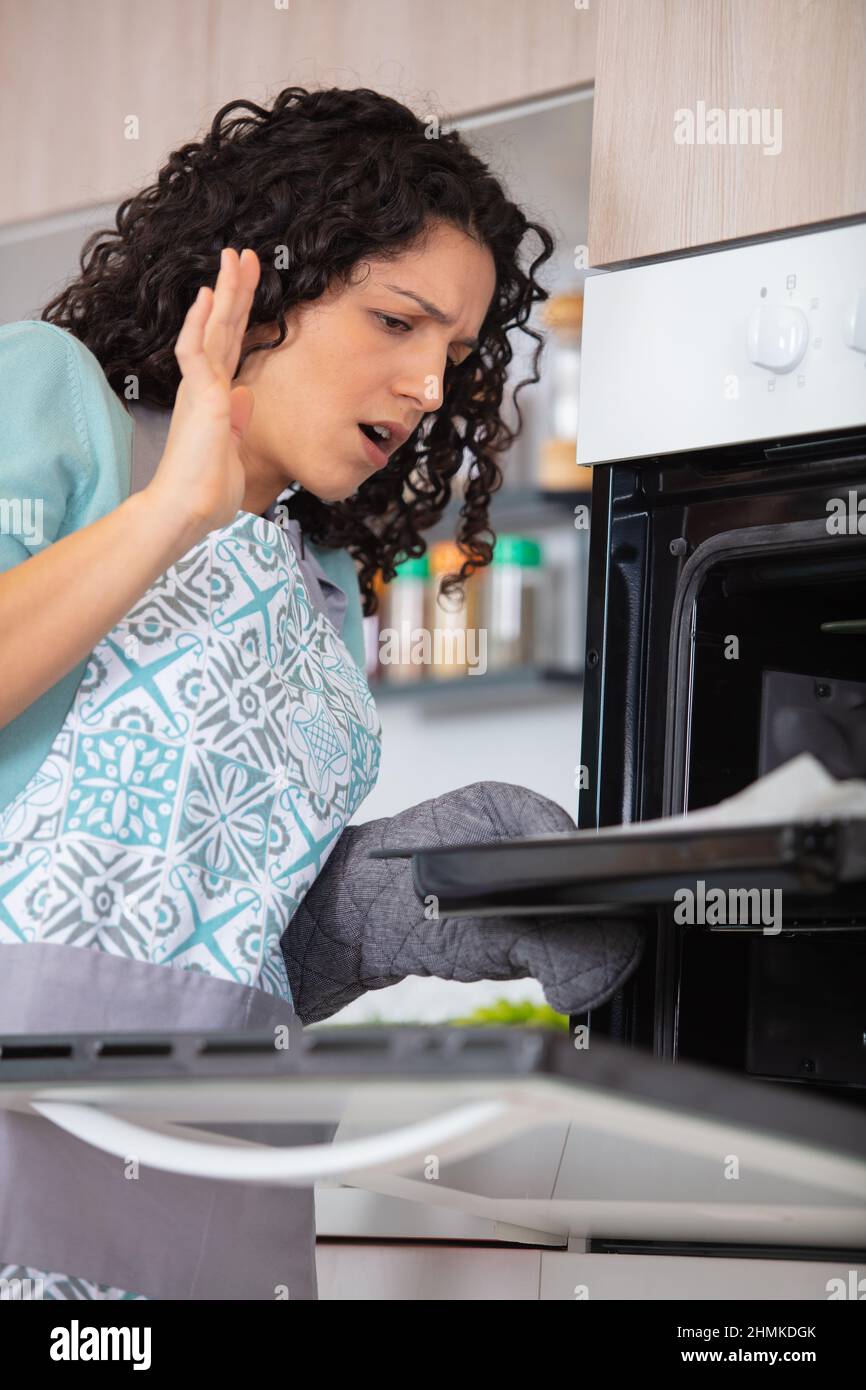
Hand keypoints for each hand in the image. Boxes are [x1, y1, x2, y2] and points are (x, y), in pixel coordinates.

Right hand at [144, 246, 261, 538]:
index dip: (237, 315)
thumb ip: (237, 423)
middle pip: (222, 328)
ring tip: (233, 257)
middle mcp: (204, 388)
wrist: (186, 512)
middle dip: (234, 290)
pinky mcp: (199, 397)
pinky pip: (196, 351)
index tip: (244, 288)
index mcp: (213, 399)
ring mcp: (201, 390)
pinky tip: (209, 296)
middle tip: (243, 255)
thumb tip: (245, 397)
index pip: (229, 347)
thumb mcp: (232, 452)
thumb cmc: (206, 494)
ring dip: (224, 292)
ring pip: (212, 329)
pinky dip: (201, 323)